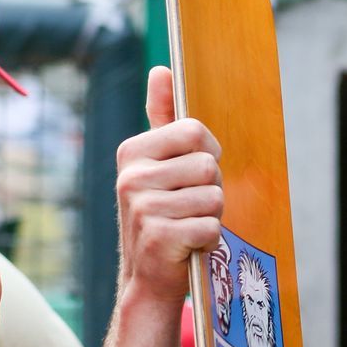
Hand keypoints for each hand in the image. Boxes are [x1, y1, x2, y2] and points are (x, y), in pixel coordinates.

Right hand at [117, 66, 224, 305]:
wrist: (149, 277)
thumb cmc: (162, 215)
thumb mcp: (158, 166)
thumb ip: (162, 119)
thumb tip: (161, 69)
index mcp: (132, 152)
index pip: (195, 131)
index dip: (208, 154)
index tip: (192, 175)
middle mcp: (131, 177)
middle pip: (209, 165)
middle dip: (211, 189)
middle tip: (190, 208)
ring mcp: (143, 207)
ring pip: (214, 197)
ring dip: (211, 216)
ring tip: (188, 226)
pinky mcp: (160, 237)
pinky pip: (211, 227)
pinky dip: (209, 240)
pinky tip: (188, 246)